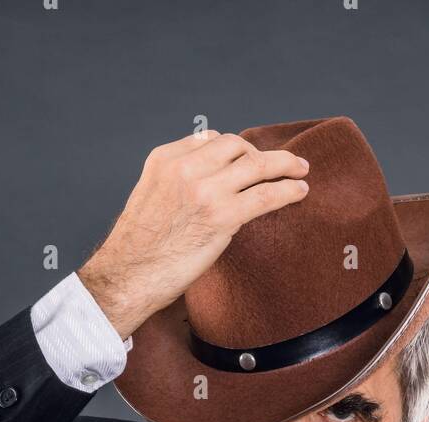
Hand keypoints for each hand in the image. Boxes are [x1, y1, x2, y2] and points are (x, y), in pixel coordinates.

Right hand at [77, 130, 309, 339]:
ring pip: (257, 166)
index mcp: (165, 159)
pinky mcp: (222, 216)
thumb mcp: (149, 197)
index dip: (233, 149)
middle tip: (278, 165)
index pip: (209, 139)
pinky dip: (287, 190)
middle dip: (259, 154)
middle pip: (236, 146)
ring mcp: (205, 190)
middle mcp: (185, 167)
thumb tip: (202, 182)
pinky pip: (265, 196)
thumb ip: (174, 181)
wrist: (127, 276)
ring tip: (300, 169)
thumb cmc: (138, 248)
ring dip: (284, 165)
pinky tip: (300, 191)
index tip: (245, 160)